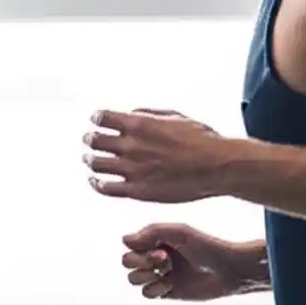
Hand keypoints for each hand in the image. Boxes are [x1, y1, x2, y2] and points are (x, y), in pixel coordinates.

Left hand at [82, 108, 228, 202]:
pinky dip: (96, 183)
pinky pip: (106, 188)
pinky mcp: (137, 191)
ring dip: (90, 159)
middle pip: (94, 140)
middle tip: (89, 139)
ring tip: (89, 159)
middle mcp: (131, 145)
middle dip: (90, 138)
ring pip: (96, 164)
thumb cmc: (200, 139)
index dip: (97, 118)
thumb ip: (148, 114)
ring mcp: (132, 169)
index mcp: (139, 124)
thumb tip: (130, 113)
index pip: (102, 118)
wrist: (216, 166)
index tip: (96, 121)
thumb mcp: (174, 116)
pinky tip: (95, 180)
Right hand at [120, 223, 259, 300]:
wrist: (227, 270)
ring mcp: (161, 274)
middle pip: (128, 261)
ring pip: (134, 279)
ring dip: (144, 275)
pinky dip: (155, 288)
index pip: (131, 243)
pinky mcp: (167, 291)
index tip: (157, 245)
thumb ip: (152, 231)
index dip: (137, 246)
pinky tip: (170, 284)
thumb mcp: (179, 232)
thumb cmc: (206, 247)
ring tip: (164, 272)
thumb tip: (125, 239)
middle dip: (138, 261)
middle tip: (163, 259)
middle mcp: (157, 256)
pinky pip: (147, 293)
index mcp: (158, 239)